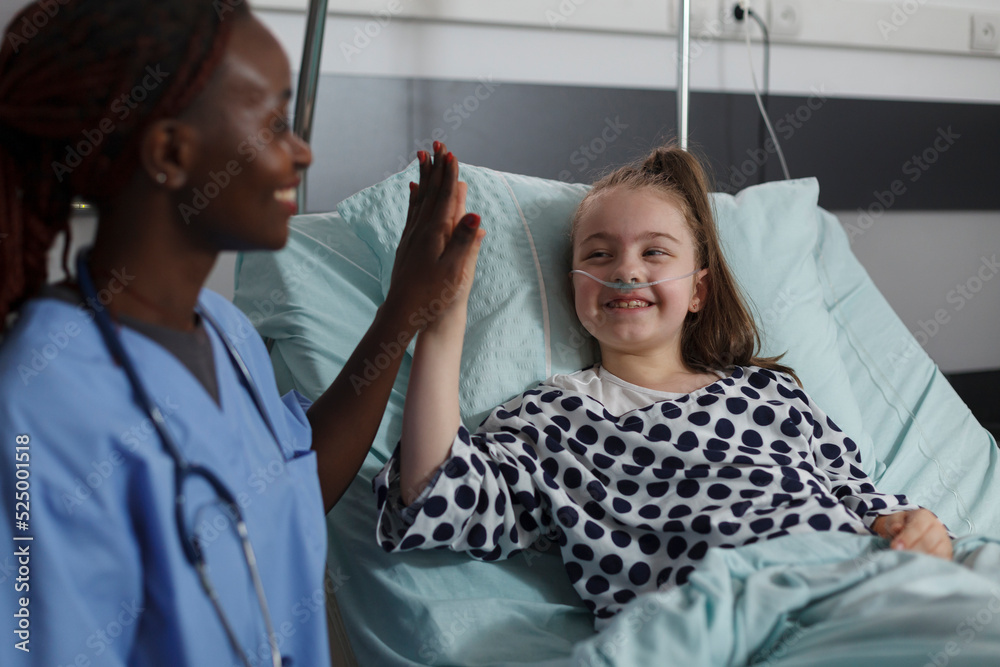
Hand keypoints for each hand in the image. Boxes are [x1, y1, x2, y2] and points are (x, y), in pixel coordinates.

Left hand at [386, 141, 484, 333]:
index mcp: (434, 234)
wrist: (402, 312)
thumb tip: (476, 216)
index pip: (444, 198)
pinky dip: (415, 197)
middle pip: (430, 192)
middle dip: (436, 168)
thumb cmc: (431, 296)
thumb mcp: (454, 272)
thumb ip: (464, 243)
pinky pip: (412, 212)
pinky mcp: (407, 244)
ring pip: (420, 199)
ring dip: (425, 177)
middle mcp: (420, 230)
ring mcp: (411, 236)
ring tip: (424, 158)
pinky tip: (413, 190)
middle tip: (437, 144)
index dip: (449, 175)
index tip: (451, 153)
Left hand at [872, 509, 952, 559]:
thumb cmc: (902, 525)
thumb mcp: (895, 520)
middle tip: (902, 556)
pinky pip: (944, 562)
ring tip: (910, 563)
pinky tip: (919, 568)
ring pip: (938, 553)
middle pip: (930, 542)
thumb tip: (897, 528)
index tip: (896, 547)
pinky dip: (932, 566)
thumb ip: (894, 522)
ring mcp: (945, 543)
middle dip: (914, 550)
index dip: (907, 538)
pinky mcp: (947, 556)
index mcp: (925, 517)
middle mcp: (938, 528)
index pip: (919, 527)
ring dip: (922, 560)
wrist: (911, 532)